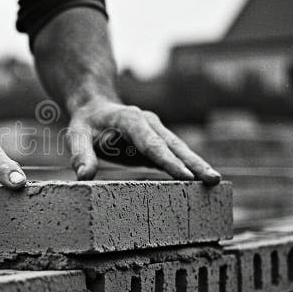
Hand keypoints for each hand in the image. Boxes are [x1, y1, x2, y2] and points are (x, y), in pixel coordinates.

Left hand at [66, 98, 220, 184]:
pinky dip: (191, 167)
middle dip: (194, 163)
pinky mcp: (159, 143)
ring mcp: (157, 132)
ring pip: (180, 150)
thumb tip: (84, 177)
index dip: (168, 160)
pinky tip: (204, 183)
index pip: (151, 143)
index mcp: (130, 119)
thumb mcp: (76, 135)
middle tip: (213, 180)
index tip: (185, 175)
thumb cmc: (86, 124)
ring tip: (216, 182)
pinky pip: (176, 155)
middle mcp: (149, 123)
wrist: (95, 108)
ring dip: (198, 165)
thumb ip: (81, 154)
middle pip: (174, 145)